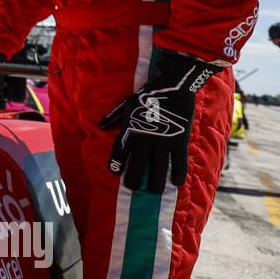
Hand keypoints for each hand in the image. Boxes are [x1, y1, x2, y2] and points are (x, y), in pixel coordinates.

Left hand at [100, 51, 220, 191]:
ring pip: (158, 166)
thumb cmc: (149, 95)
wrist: (173, 86)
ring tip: (152, 192)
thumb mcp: (127, 104)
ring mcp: (164, 139)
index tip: (114, 172)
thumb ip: (114, 116)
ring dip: (154, 182)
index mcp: (131, 128)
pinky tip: (175, 184)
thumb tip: (99, 126)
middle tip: (132, 188)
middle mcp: (146, 137)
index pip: (120, 150)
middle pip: (137, 163)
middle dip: (133, 178)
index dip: (116, 162)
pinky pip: (179, 161)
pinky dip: (177, 173)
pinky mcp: (180, 140)